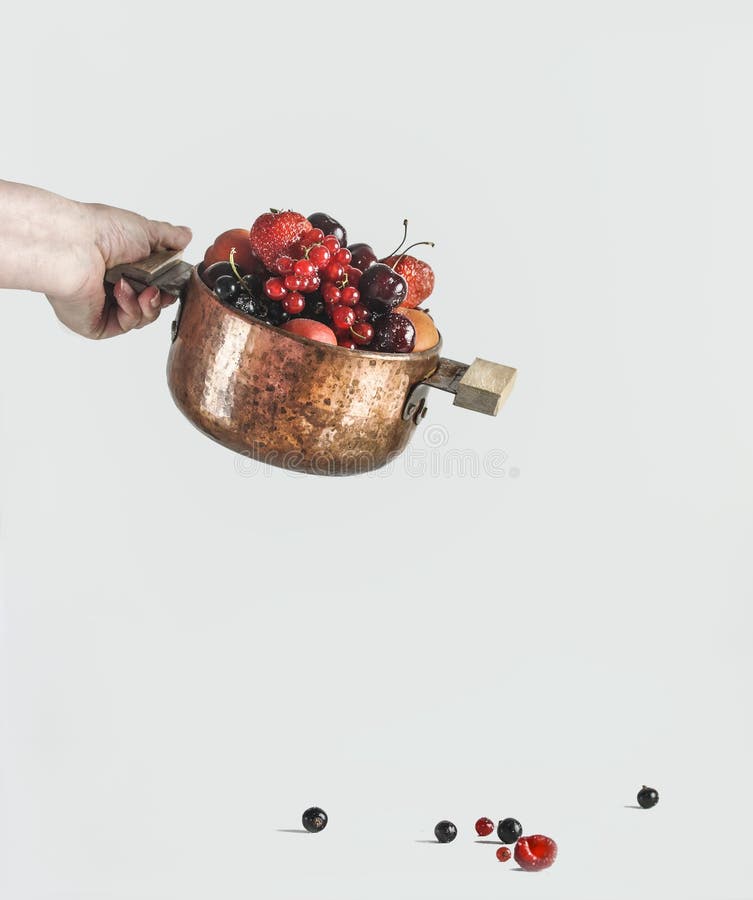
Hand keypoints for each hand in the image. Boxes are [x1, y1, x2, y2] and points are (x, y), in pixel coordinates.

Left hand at [45, 202, 191, 338]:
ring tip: (141, 288)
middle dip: (161, 298)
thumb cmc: (101, 232)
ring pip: (142, 318)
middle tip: (160, 287)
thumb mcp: (146, 230)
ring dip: (147, 304)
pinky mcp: (96, 324)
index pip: (155, 285)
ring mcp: (103, 306)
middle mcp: (112, 286)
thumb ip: (169, 237)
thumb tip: (185, 237)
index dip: (168, 287)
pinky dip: (130, 309)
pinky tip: (121, 291)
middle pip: (151, 305)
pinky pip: (126, 325)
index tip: (176, 282)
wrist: (76, 245)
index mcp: (123, 266)